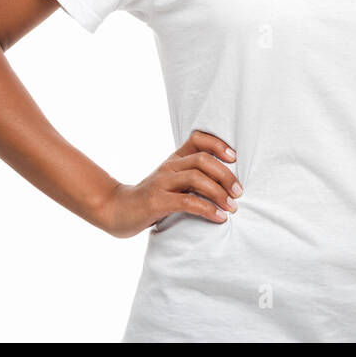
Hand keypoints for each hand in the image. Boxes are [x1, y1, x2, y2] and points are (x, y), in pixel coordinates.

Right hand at [97, 130, 241, 238]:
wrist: (117, 210)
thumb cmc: (152, 197)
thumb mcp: (172, 181)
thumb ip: (192, 176)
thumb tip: (228, 182)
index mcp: (175, 159)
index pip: (197, 139)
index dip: (218, 144)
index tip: (234, 157)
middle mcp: (169, 167)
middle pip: (202, 160)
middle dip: (226, 175)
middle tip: (239, 192)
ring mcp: (161, 183)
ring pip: (196, 178)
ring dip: (219, 193)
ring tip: (232, 207)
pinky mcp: (156, 202)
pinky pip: (187, 201)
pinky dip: (207, 209)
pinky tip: (219, 217)